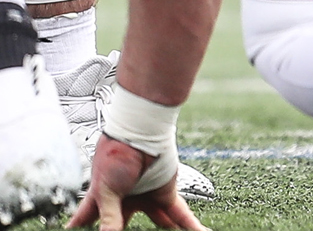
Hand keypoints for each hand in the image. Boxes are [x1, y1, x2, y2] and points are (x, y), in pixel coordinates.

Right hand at [68, 136, 205, 230]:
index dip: (81, 228)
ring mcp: (146, 198)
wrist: (139, 132)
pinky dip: (189, 224)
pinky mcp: (165, 194)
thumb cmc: (115, 154)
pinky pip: (179, 213)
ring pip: (158, 223)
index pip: (86, 222)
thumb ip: (109, 215)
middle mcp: (124, 202)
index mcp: (102, 201)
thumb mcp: (105, 190)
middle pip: (125, 226)